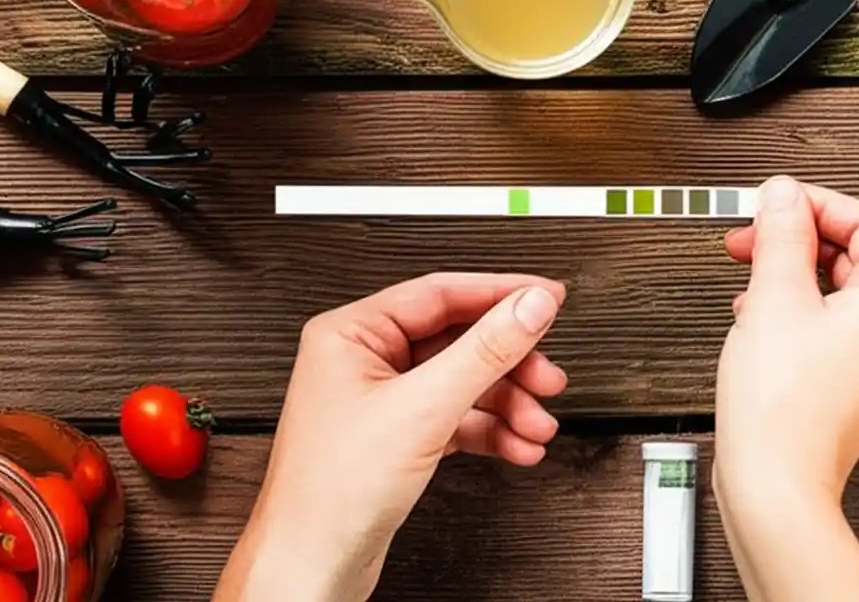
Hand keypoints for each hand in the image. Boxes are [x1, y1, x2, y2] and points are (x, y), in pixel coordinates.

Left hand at [215, 273, 566, 601]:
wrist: (310, 565)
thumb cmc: (331, 491)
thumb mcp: (423, 408)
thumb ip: (484, 350)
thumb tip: (529, 305)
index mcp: (351, 333)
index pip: (440, 293)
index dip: (500, 293)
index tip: (546, 297)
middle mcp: (363, 360)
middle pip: (457, 341)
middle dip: (509, 364)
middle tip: (548, 376)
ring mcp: (381, 401)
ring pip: (462, 383)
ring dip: (506, 404)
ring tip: (537, 424)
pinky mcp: (397, 438)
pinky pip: (455, 418)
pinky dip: (489, 431)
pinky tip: (516, 446)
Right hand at [713, 176, 858, 601]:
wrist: (775, 486)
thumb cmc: (780, 410)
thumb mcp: (773, 298)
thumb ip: (782, 234)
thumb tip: (784, 196)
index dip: (819, 205)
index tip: (776, 203)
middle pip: (858, 256)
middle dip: (799, 241)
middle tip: (752, 238)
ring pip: (843, 291)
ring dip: (794, 275)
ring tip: (750, 279)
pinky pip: (838, 326)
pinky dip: (800, 310)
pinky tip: (760, 316)